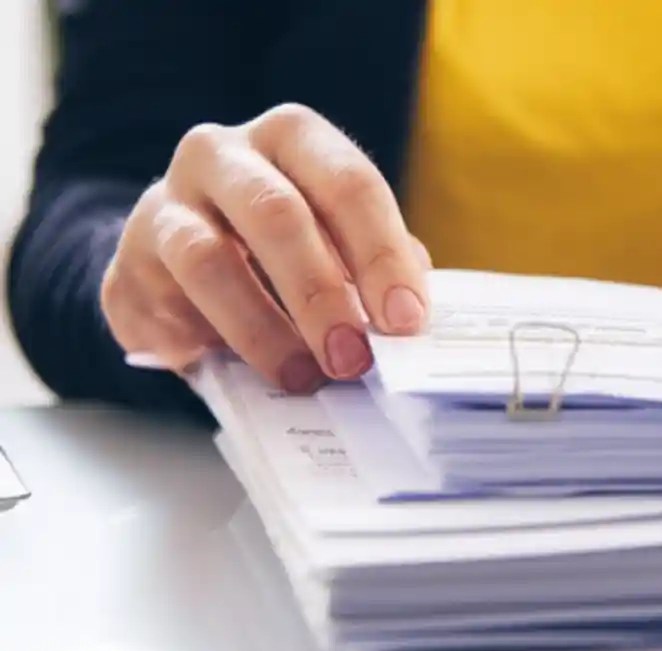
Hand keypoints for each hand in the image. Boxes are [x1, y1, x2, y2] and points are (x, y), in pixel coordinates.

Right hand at [102, 103, 430, 392]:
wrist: (185, 259)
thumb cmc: (289, 245)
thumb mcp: (342, 241)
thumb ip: (377, 267)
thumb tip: (410, 319)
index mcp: (291, 137)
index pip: (348, 183)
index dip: (382, 255)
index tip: (405, 321)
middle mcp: (220, 154)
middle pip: (275, 212)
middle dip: (320, 294)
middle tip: (353, 357)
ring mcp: (163, 204)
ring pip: (207, 261)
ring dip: (263, 329)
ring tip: (302, 376)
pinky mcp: (126, 265)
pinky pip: (164, 309)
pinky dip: (207, 346)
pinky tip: (237, 372)